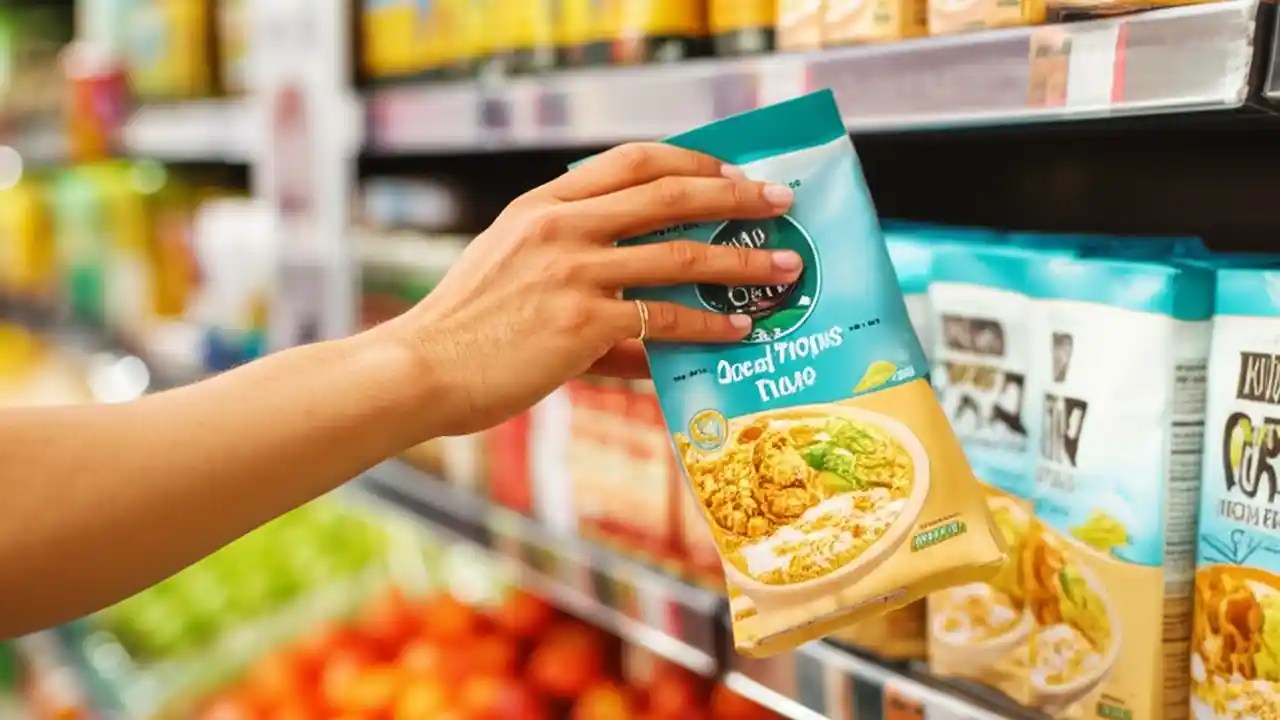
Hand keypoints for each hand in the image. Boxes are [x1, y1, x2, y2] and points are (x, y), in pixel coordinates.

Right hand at [384, 142, 799, 435]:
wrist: (419, 370)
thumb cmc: (464, 331)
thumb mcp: (510, 273)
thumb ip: (574, 273)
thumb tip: (648, 319)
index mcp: (542, 205)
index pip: (630, 161)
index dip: (690, 160)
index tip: (730, 170)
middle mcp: (560, 225)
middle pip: (669, 193)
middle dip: (736, 195)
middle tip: (780, 199)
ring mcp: (573, 271)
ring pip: (680, 254)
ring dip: (742, 261)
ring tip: (785, 267)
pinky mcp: (582, 322)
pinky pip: (666, 318)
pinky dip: (710, 324)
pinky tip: (739, 331)